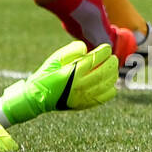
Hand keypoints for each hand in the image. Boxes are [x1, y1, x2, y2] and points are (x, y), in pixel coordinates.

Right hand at [0, 41, 117, 124]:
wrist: (39, 96)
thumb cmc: (47, 74)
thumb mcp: (55, 58)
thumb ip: (71, 50)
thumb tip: (86, 48)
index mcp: (72, 72)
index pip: (95, 59)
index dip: (104, 52)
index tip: (106, 48)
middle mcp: (80, 85)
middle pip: (104, 72)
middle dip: (111, 62)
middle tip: (112, 57)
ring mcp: (84, 96)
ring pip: (106, 84)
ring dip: (113, 74)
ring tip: (112, 68)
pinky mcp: (85, 104)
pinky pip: (104, 97)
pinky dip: (111, 89)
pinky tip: (109, 83)